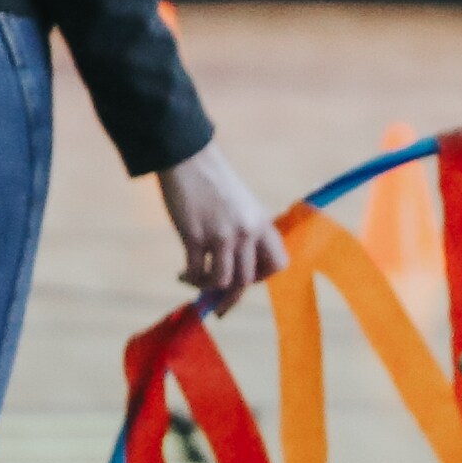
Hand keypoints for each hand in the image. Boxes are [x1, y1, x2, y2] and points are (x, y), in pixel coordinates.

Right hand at [154, 143, 287, 313]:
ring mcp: (221, 235)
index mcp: (262, 223)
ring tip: (194, 281)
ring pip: (222, 281)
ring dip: (207, 287)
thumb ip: (246, 231)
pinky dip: (189, 278)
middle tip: (219, 304)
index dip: (263, 277)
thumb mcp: (242, 204)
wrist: (188, 158)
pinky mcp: (196, 236)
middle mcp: (246, 232)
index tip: (246, 279)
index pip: (278, 263)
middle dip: (231, 295)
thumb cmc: (212, 181)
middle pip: (247, 280)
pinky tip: (182, 273)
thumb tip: (238, 265)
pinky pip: (196, 272)